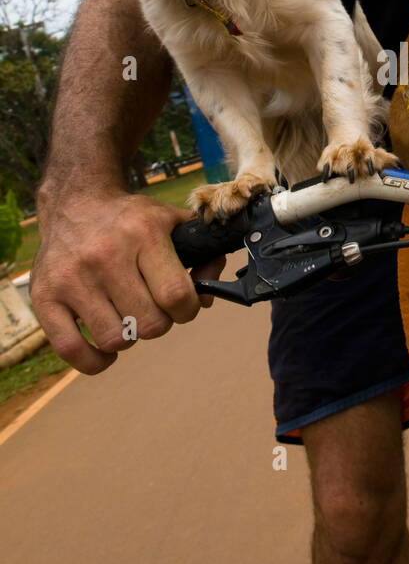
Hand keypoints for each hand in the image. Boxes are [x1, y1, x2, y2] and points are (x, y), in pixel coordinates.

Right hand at [29, 191, 225, 374]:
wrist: (75, 203)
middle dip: (159, 322)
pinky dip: (93, 360)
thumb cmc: (129, 219)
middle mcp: (106, 255)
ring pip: (115, 339)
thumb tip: (208, 294)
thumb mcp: (171, 222)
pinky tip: (105, 349)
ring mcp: (72, 277)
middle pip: (148, 323)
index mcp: (144, 233)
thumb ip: (201, 254)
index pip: (176, 296)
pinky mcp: (45, 296)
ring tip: (126, 316)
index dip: (188, 310)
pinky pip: (71, 349)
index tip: (183, 306)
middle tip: (152, 308)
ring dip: (128, 337)